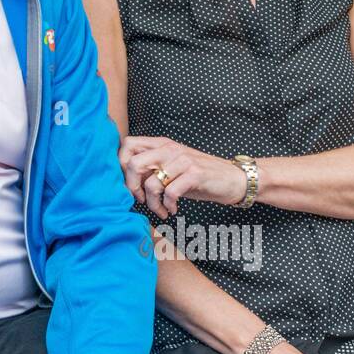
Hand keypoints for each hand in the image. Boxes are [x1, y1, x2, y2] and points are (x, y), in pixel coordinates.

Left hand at [119, 136, 247, 217]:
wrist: (233, 178)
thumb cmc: (198, 176)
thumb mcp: (171, 167)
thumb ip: (151, 168)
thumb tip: (126, 181)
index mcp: (161, 144)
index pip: (127, 144)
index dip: (121, 165)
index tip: (130, 183)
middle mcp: (170, 148)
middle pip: (133, 164)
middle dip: (131, 187)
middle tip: (141, 199)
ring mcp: (182, 160)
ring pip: (151, 183)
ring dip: (152, 203)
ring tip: (160, 209)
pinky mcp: (195, 174)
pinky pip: (170, 193)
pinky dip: (168, 205)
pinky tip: (172, 209)